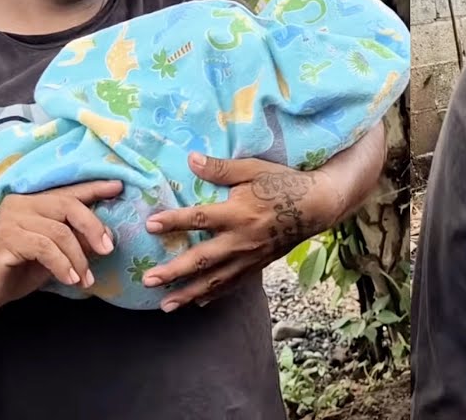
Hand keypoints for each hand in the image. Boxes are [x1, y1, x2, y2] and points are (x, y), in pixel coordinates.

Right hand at [0, 180, 121, 312]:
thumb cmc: (10, 270)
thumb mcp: (49, 255)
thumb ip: (71, 243)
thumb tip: (105, 238)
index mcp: (33, 203)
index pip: (69, 192)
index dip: (95, 188)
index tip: (119, 187)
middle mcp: (22, 204)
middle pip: (69, 206)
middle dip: (94, 228)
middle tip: (108, 250)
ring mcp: (11, 219)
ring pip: (60, 231)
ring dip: (78, 258)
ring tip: (85, 279)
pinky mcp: (5, 238)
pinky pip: (45, 248)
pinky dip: (62, 264)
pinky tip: (68, 279)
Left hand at [141, 153, 339, 312]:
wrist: (317, 206)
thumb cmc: (284, 183)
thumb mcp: (253, 169)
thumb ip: (221, 168)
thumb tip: (191, 160)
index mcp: (239, 213)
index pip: (200, 219)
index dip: (174, 221)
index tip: (150, 225)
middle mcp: (242, 239)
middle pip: (202, 260)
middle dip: (174, 272)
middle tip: (148, 280)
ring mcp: (250, 257)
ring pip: (215, 280)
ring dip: (189, 293)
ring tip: (165, 305)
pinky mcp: (258, 265)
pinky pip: (234, 284)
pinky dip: (215, 294)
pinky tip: (198, 302)